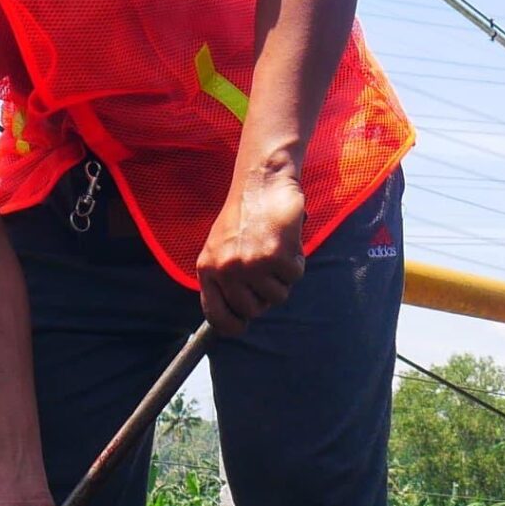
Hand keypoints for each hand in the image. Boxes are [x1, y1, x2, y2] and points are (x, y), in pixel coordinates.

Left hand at [196, 167, 308, 335]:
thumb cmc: (246, 214)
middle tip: (266, 268)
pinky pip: (294, 277)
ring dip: (282, 277)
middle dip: (264, 295)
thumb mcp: (222, 247)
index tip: (243, 323)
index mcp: (208, 268)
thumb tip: (237, 316)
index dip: (232, 325)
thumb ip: (224, 278)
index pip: (216, 315)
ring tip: (275, 248)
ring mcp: (251, 264)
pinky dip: (296, 261)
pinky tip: (287, 241)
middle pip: (252, 310)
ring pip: (276, 296)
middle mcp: (227, 269)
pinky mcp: (276, 256)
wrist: (262, 180)